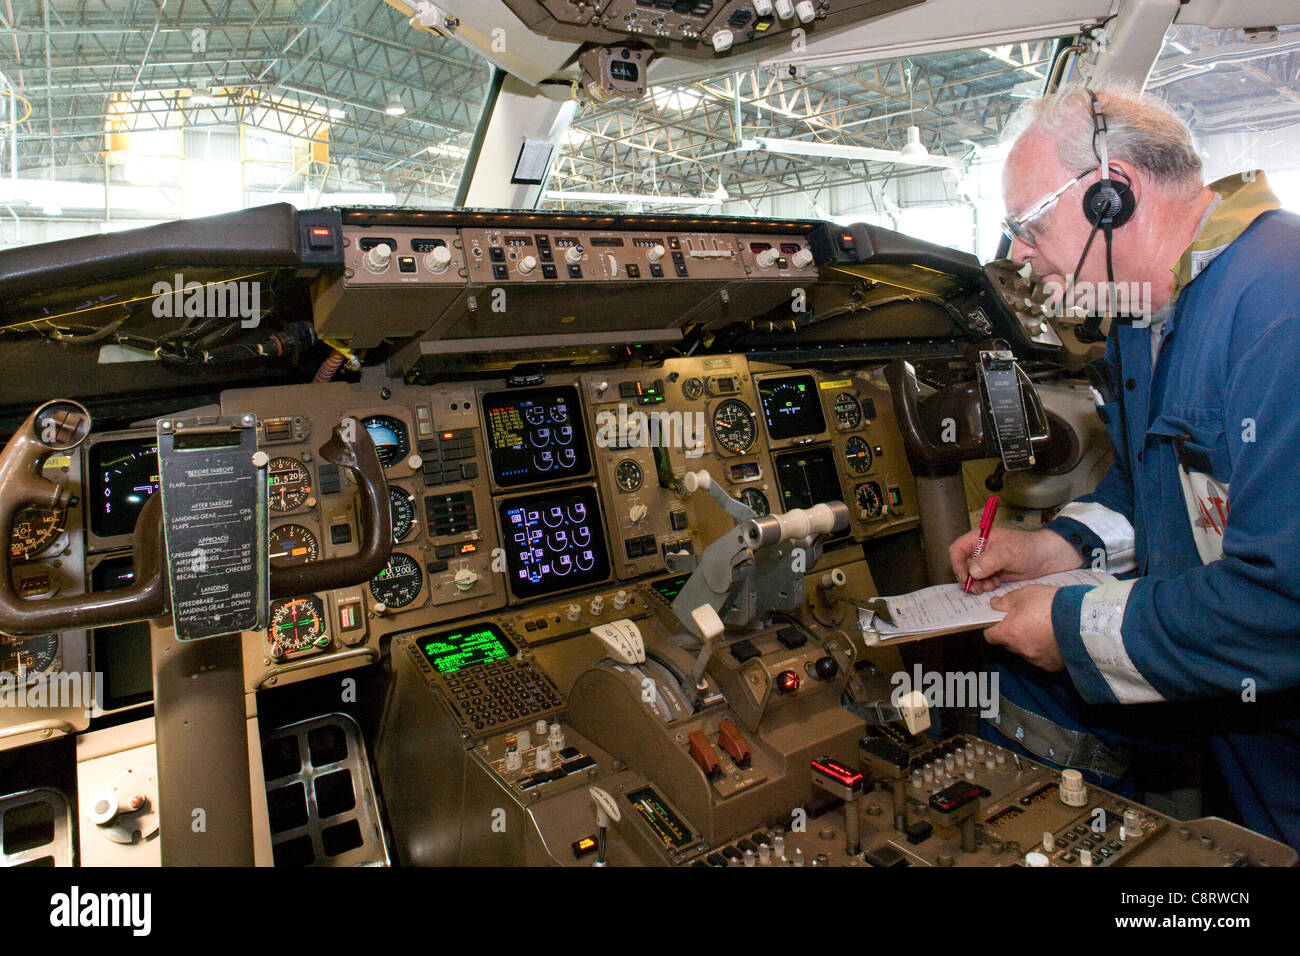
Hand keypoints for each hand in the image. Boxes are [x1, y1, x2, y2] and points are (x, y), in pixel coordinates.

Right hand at [948, 527, 1081, 594]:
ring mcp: (986, 561)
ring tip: (989, 586)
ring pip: (971, 575)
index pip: (957, 550)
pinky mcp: (993, 572)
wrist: (1046, 558)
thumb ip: (988, 561)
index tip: (966, 577)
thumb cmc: (1029, 548)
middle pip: (962, 565)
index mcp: (979, 538)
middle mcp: (980, 550)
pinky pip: (982, 581)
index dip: (957, 564)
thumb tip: (973, 571)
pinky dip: (985, 586)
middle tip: (976, 588)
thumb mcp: (1007, 552)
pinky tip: (996, 584)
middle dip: (968, 578)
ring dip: (977, 584)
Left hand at [983, 585, 1062, 670]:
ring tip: (1043, 628)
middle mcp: (1020, 650)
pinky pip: (1042, 658)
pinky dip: (1044, 650)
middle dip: (1013, 634)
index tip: (1000, 622)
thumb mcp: (1024, 594)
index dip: (993, 628)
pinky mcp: (1051, 665)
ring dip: (1029, 642)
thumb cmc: (1050, 605)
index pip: (990, 636)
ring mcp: (1036, 660)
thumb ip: (1005, 601)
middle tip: (1025, 621)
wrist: (1081, 620)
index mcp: (1009, 634)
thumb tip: (994, 604)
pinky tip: (1054, 638)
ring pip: (1025, 651)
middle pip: (1008, 644)